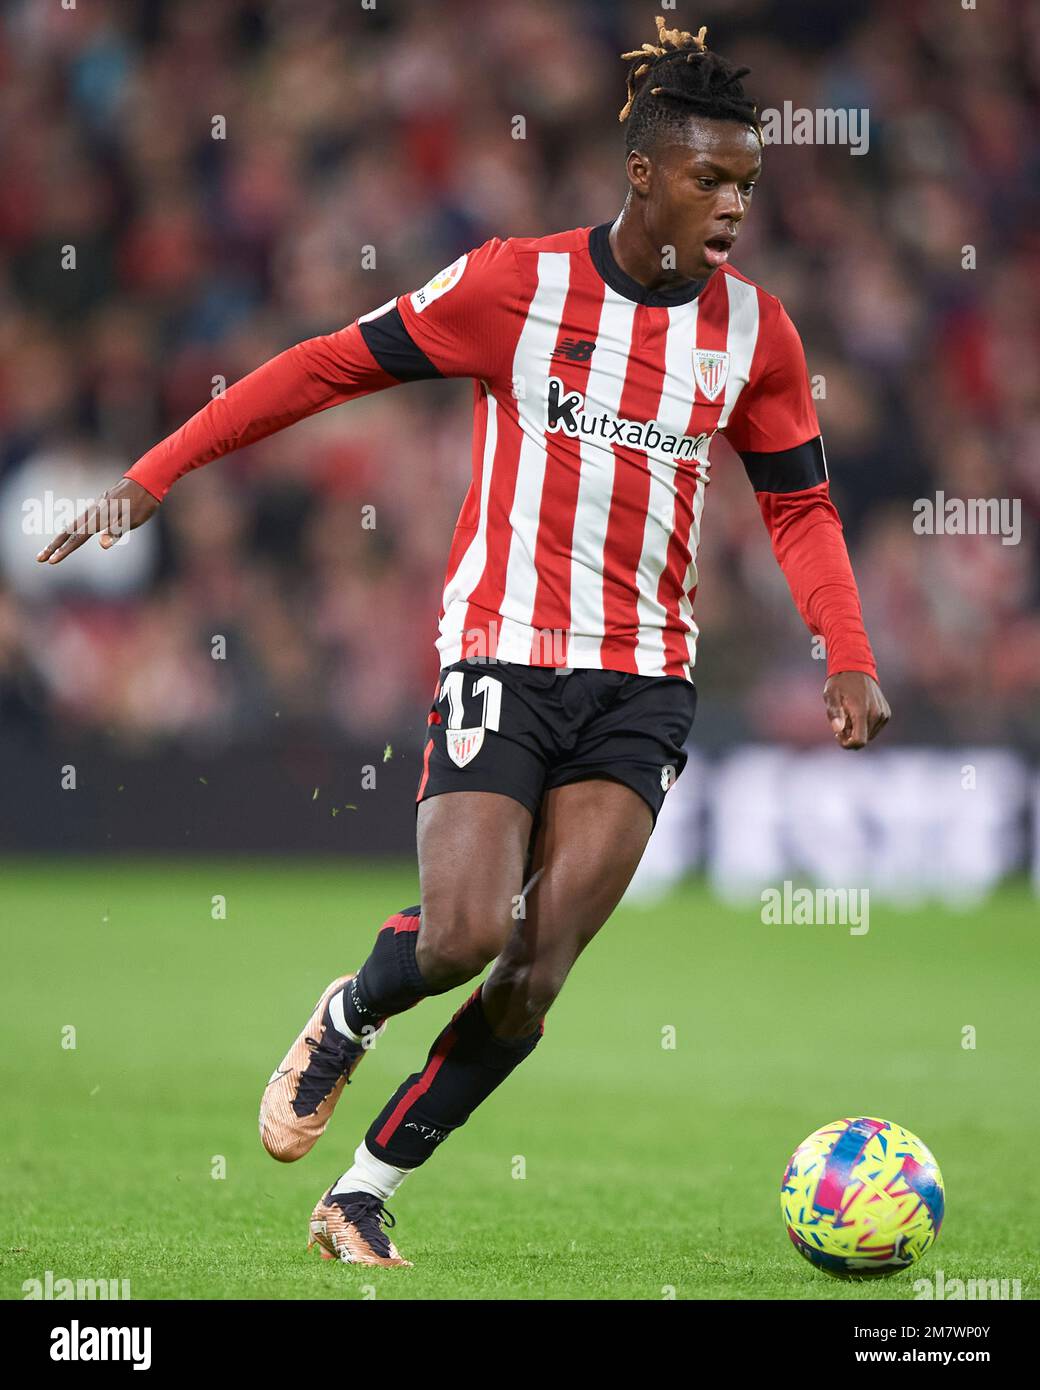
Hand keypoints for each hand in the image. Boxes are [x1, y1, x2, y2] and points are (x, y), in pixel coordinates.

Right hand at [36, 478, 159, 564]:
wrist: (145, 480)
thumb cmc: (142, 502)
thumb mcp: (134, 520)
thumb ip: (116, 532)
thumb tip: (101, 544)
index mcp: (99, 518)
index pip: (78, 539)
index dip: (64, 551)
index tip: (51, 562)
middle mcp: (93, 513)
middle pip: (68, 532)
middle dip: (53, 546)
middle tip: (39, 558)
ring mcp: (95, 508)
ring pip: (72, 525)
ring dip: (59, 538)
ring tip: (49, 549)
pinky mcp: (99, 505)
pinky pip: (79, 519)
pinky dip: (70, 529)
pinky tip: (70, 532)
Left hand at [823, 671, 889, 749]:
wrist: (857, 667)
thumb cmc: (840, 682)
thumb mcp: (830, 695)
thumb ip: (834, 713)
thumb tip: (838, 730)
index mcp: (862, 711)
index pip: (859, 742)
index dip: (847, 744)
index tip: (838, 734)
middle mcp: (876, 714)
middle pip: (863, 740)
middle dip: (850, 735)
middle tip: (841, 720)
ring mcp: (883, 714)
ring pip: (869, 736)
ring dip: (857, 730)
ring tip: (849, 715)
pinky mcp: (886, 714)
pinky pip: (874, 729)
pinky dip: (865, 726)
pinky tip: (857, 712)